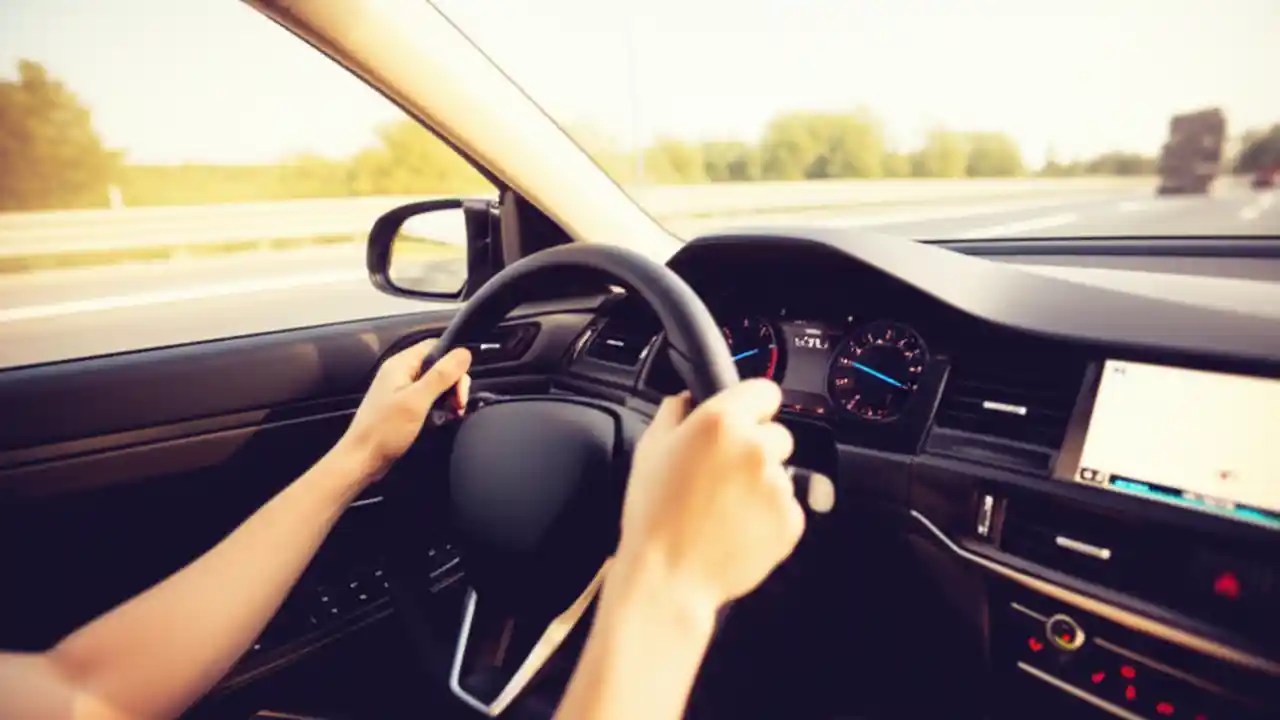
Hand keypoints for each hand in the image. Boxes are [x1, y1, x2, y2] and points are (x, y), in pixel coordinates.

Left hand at [338, 339, 471, 483]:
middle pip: (438, 366)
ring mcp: (400, 390)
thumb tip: (464, 353)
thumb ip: (441, 375)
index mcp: (400, 364)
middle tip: (458, 404)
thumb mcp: (417, 400)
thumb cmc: (384, 431)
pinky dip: (439, 407)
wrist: (362, 460)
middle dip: (454, 383)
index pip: (435, 346)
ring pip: (435, 384)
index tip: (461, 384)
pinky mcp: (403, 407)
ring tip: (452, 414)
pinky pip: (427, 399)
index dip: (453, 361)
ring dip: (448, 397)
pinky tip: (442, 420)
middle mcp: (400, 373)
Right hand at [616, 380, 803, 609]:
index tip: (743, 419)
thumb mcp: (650, 449)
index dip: (752, 405)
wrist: (668, 576)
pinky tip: (735, 526)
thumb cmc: (653, 514)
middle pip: (776, 433)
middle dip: (755, 448)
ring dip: (760, 483)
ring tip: (723, 507)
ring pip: (780, 472)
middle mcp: (756, 447)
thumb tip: (688, 398)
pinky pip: (786, 507)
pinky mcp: (791, 519)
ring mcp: (778, 485)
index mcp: (722, 422)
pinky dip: (767, 515)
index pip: (765, 390)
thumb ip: (674, 411)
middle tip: (722, 474)